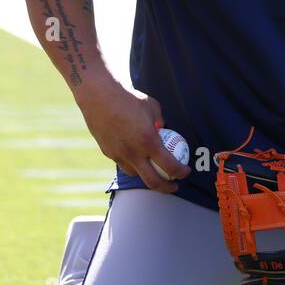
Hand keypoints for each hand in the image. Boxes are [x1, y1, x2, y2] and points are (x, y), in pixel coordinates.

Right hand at [74, 83, 189, 193]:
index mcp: (149, 142)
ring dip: (147, 176)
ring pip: (136, 174)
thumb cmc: (129, 98)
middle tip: (174, 186)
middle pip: (153, 182)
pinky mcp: (108, 153)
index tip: (186, 171)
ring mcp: (119, 155)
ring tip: (155, 172)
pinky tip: (137, 157)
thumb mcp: (152, 106)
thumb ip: (160, 121)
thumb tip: (163, 129)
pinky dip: (133, 164)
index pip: (170, 167)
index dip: (182, 172)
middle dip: (167, 188)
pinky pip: (123, 164)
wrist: (99, 96)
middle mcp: (133, 153)